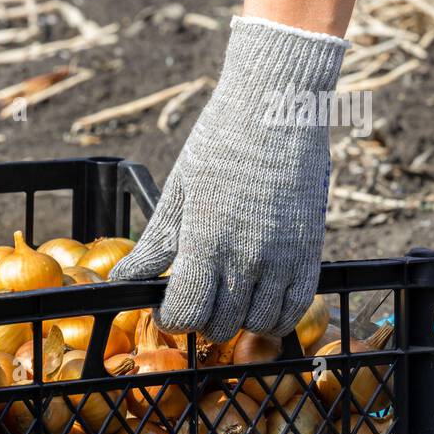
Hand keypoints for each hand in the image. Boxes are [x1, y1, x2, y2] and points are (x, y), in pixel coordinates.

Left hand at [110, 17, 346, 341]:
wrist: (277, 107)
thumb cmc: (219, 143)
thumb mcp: (177, 192)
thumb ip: (154, 245)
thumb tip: (122, 280)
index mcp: (206, 243)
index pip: (186, 315)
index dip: (171, 316)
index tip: (167, 302)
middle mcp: (247, 259)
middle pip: (220, 326)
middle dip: (201, 319)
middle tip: (196, 295)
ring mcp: (284, 259)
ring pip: (259, 324)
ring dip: (239, 319)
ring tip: (227, 295)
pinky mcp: (311, 252)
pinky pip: (297, 308)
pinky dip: (276, 315)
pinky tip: (259, 298)